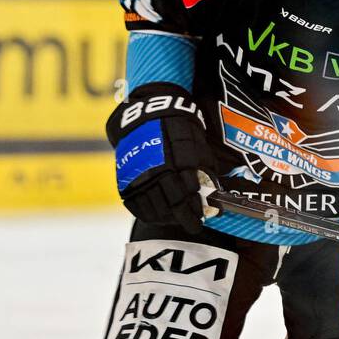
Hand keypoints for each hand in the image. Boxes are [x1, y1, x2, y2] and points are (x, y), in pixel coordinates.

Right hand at [106, 83, 219, 234]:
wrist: (147, 112)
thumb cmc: (178, 127)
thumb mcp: (197, 143)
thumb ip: (203, 167)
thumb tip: (213, 190)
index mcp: (178, 161)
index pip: (189, 194)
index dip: (196, 209)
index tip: (202, 216)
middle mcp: (158, 170)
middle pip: (173, 204)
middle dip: (186, 218)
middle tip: (194, 226)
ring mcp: (140, 175)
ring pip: (154, 207)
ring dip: (168, 218)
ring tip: (176, 221)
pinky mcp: (126, 178)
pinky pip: (135, 204)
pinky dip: (148, 213)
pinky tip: (157, 216)